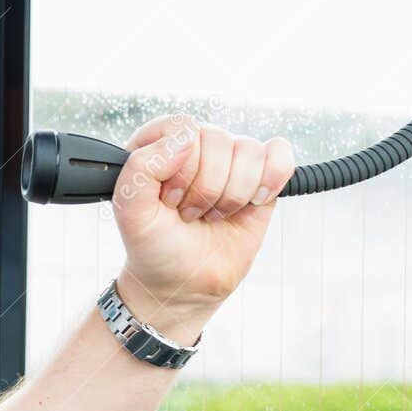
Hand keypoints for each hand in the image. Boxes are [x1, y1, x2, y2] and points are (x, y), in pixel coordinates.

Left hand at [110, 115, 295, 341]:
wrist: (184, 283)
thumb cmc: (154, 246)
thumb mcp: (131, 213)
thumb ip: (142, 168)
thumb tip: (186, 138)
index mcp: (157, 145)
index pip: (182, 127)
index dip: (180, 167)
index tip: (168, 200)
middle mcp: (194, 146)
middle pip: (218, 138)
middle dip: (205, 188)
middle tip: (189, 214)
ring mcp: (229, 160)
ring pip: (249, 150)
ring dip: (231, 194)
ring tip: (212, 215)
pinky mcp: (260, 177)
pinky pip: (280, 154)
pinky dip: (270, 181)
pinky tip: (251, 204)